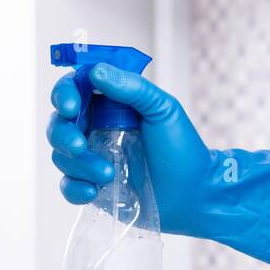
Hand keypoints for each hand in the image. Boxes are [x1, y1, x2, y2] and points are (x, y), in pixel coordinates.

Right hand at [45, 64, 269, 269]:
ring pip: (60, 156)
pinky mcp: (102, 194)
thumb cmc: (193, 154)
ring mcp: (100, 164)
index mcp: (115, 107)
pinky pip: (70, 189)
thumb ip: (133, 89)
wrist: (209, 199)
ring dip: (73, 161)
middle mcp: (103, 133)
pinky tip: (99, 188)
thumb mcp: (164, 113)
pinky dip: (76, 188)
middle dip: (66, 130)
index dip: (66, 91)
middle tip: (83, 135)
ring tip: (105, 170)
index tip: (74, 96)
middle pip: (60, 123)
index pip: (73, 90)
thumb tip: (97, 70)